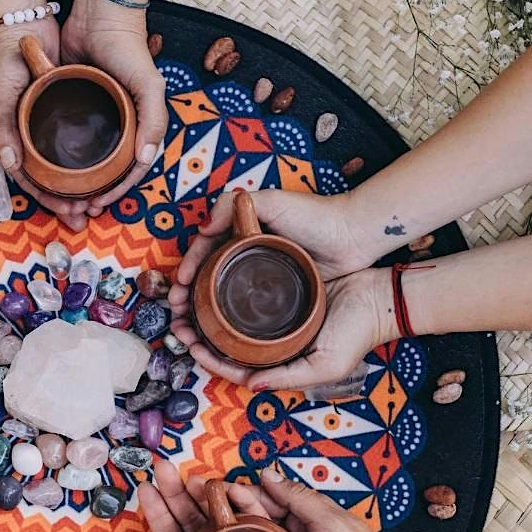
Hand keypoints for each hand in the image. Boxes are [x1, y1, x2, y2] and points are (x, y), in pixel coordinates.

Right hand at [0, 20, 94, 230]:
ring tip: (99, 199)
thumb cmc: (5, 63)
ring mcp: (49, 124)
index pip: (32, 182)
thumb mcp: (0, 98)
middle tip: (89, 215)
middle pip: (51, 179)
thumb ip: (1, 131)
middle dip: (69, 201)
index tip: (72, 213)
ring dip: (81, 184)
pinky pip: (77, 140)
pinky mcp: (66, 108)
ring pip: (66, 165)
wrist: (22, 22)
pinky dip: (89, 157)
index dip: (51, 201)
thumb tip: (12, 167)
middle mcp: (31, 137)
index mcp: (14, 141)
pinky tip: (106, 166)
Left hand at [60, 0, 166, 217]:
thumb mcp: (150, 85)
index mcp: (139, 125)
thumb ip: (153, 121)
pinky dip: (61, 155)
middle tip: (79, 210)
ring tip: (65, 198)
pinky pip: (67, 135)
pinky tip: (50, 169)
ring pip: (87, 158)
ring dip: (77, 181)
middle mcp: (119, 125)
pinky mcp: (71, 104)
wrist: (101, 14)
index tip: (98, 205)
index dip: (118, 191)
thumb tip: (145, 161)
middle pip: (108, 169)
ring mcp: (95, 116)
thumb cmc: (130, 50)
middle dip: (96, 193)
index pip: (131, 169)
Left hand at [138, 460, 335, 531]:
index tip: (146, 489)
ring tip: (193, 476)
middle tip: (162, 467)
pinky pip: (257, 517)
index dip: (157, 514)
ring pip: (220, 512)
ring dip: (207, 491)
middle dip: (175, 491)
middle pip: (191, 517)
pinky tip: (231, 489)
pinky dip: (245, 501)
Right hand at [169, 190, 364, 310]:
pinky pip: (246, 309)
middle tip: (177, 311)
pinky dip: (226, 320)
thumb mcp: (271, 200)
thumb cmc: (316, 216)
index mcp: (242, 234)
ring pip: (222, 296)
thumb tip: (202, 228)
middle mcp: (248, 255)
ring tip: (188, 327)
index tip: (180, 285)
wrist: (354, 237)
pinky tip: (217, 331)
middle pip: (207, 276)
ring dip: (200, 312)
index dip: (188, 266)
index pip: (205, 250)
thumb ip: (233, 204)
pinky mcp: (278, 296)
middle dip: (187, 295)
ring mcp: (262, 277)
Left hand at [169, 263, 391, 391]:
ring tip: (182, 299)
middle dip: (195, 331)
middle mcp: (270, 336)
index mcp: (277, 358)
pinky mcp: (276, 282)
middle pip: (222, 337)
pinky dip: (219, 283)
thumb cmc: (357, 334)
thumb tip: (252, 386)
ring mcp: (271, 311)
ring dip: (200, 307)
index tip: (188, 344)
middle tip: (175, 320)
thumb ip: (289, 377)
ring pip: (225, 312)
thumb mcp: (326, 365)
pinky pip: (240, 286)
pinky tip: (204, 277)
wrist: (380, 294)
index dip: (207, 358)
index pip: (232, 364)